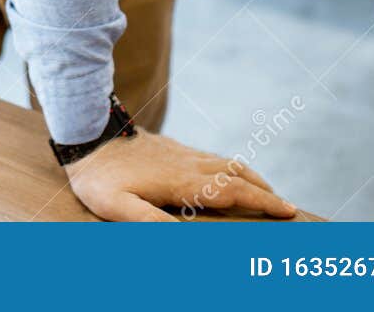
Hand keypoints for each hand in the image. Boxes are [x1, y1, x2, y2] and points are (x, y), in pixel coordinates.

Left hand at [64, 131, 297, 221]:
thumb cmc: (99, 177)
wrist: (86, 134)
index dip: (262, 201)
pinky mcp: (171, 147)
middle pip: (236, 174)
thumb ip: (147, 223)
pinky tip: (225, 173)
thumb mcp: (116, 207)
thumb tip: (182, 240)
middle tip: (286, 206)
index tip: (287, 211)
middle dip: (264, 191)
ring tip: (264, 191)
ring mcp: (180, 153)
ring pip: (225, 162)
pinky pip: (209, 157)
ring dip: (249, 176)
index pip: (232, 191)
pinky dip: (229, 167)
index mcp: (181, 182)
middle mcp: (187, 164)